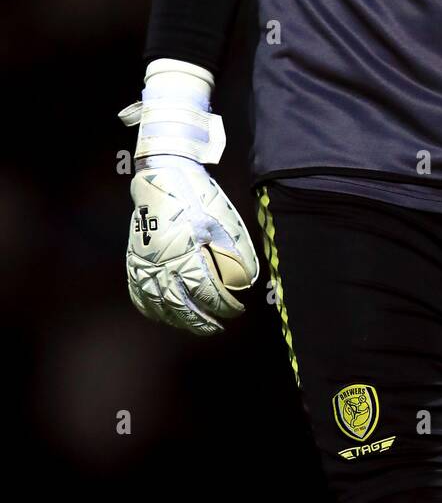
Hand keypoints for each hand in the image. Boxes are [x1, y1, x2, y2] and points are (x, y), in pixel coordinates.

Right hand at [128, 157, 258, 334]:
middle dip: (201, 321)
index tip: (237, 310)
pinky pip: (138, 293)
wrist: (163, 175)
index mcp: (186, 255)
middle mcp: (162, 265)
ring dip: (177, 319)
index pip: (208, 293)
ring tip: (194, 325)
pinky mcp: (134, 259)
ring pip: (158, 305)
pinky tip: (161, 314)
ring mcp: (144, 264)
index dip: (224, 306)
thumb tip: (247, 281)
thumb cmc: (196, 196)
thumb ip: (237, 254)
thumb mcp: (223, 221)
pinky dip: (150, 309)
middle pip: (181, 306)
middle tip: (217, 327)